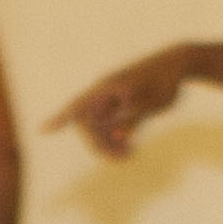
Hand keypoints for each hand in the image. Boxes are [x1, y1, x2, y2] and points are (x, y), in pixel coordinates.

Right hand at [49, 46, 194, 160]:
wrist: (179, 64)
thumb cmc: (163, 81)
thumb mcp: (149, 104)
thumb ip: (130, 121)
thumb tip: (115, 138)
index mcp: (105, 89)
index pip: (76, 107)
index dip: (59, 119)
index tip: (43, 131)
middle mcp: (105, 93)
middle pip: (89, 123)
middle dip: (99, 143)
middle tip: (120, 159)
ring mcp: (114, 98)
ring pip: (101, 125)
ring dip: (109, 142)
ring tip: (129, 155)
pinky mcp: (125, 103)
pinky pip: (113, 123)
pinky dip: (118, 136)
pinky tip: (130, 147)